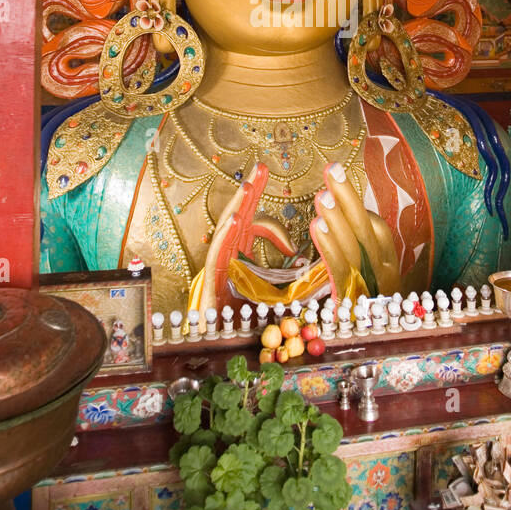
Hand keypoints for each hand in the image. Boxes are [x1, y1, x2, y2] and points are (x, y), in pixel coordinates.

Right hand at [195, 163, 294, 324]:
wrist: (219, 341)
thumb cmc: (245, 316)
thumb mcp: (273, 290)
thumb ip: (286, 272)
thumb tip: (300, 254)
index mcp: (242, 252)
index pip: (254, 223)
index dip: (271, 217)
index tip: (280, 208)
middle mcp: (228, 253)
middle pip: (239, 216)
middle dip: (249, 191)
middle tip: (260, 168)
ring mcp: (218, 264)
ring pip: (226, 229)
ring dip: (237, 207)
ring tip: (248, 187)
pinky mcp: (211, 280)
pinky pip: (217, 254)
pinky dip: (225, 237)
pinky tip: (235, 222)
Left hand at [309, 162, 399, 300]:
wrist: (385, 350)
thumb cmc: (366, 312)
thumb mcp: (368, 280)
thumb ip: (358, 251)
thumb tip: (338, 214)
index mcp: (388, 264)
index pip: (374, 228)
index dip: (354, 199)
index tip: (334, 170)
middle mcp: (384, 274)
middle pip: (365, 230)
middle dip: (347, 197)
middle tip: (330, 168)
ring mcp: (371, 289)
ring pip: (355, 248)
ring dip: (338, 219)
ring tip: (322, 195)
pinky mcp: (354, 303)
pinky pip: (340, 269)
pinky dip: (329, 245)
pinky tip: (316, 225)